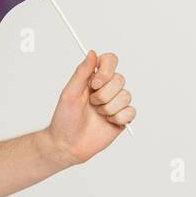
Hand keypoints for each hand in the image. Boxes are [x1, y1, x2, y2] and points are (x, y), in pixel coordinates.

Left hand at [46, 50, 135, 164]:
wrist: (68, 144)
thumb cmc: (64, 119)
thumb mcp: (69, 93)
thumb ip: (81, 72)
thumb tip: (92, 52)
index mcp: (93, 79)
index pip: (110, 61)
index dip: (107, 69)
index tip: (95, 83)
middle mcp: (107, 88)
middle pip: (120, 79)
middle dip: (104, 94)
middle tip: (91, 104)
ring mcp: (115, 103)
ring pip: (126, 96)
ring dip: (109, 108)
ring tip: (97, 114)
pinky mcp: (122, 118)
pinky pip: (131, 112)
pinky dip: (118, 118)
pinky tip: (107, 122)